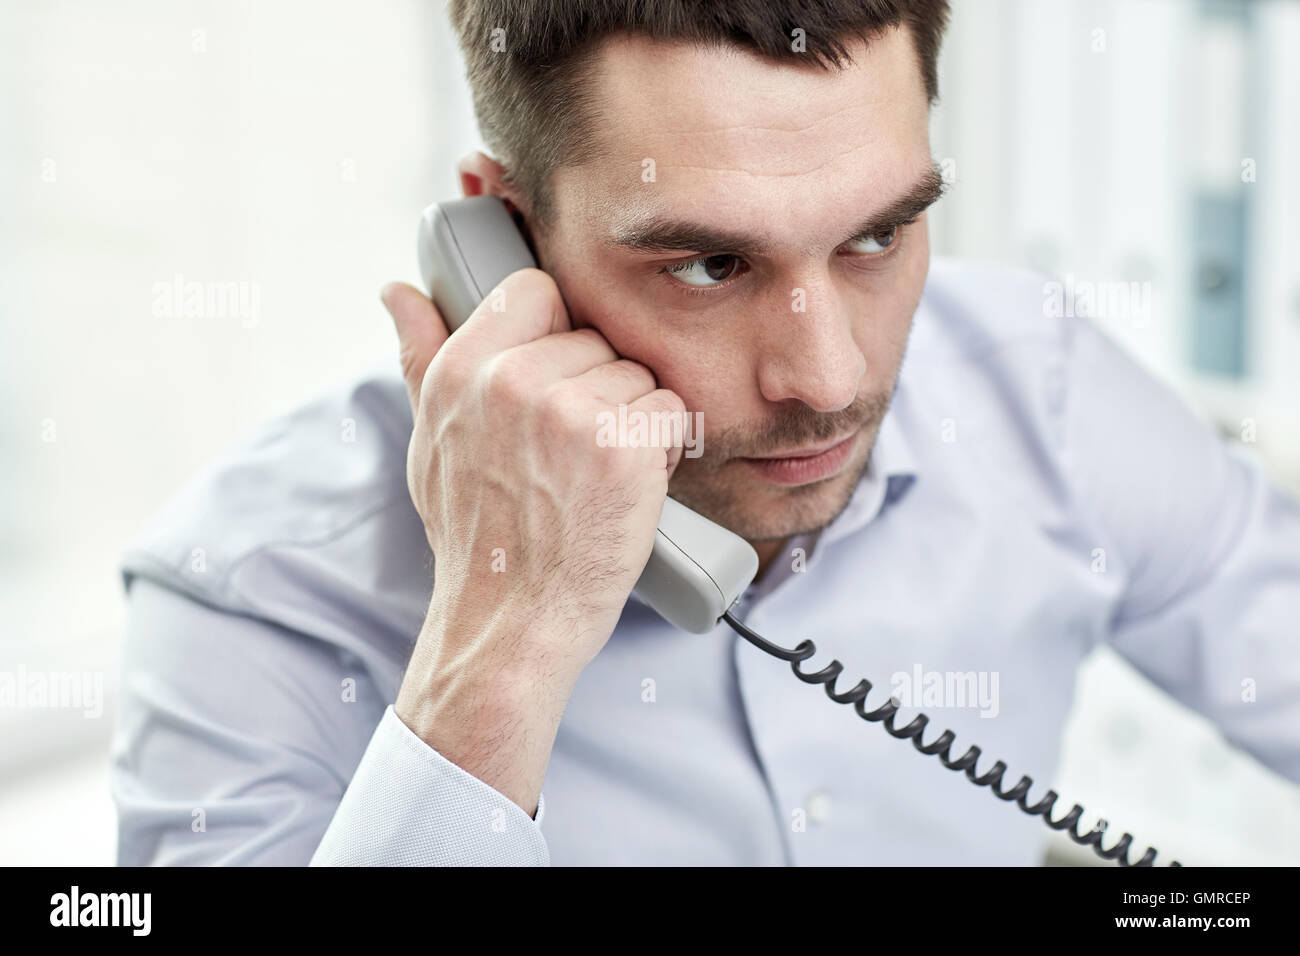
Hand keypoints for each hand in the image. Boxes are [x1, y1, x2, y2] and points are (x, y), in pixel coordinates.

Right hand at [383, 270, 684, 812]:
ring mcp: (568, 412)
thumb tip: (399, 291)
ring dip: (632, 421)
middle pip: (594, 339)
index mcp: (459, 372)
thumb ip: (421, 358)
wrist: (511, 624)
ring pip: (636, 375)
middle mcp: (510, 382)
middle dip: (596, 391)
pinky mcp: (621, 446)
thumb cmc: (475, 538)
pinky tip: (629, 486)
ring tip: (595, 475)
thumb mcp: (431, 442)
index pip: (535, 290)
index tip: (557, 378)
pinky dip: (665, 449)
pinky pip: (670, 410)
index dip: (555, 332)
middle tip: (572, 456)